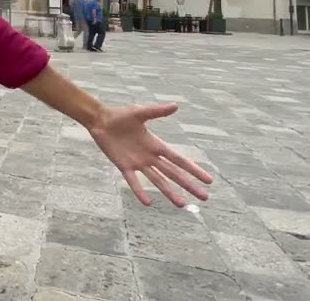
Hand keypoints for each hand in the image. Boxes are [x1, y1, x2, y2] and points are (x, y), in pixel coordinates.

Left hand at [87, 102, 213, 206]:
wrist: (100, 120)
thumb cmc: (121, 115)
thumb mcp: (140, 112)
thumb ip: (157, 111)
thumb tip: (176, 105)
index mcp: (156, 145)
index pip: (179, 160)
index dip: (194, 170)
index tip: (208, 180)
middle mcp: (150, 157)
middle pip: (173, 174)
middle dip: (188, 185)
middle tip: (204, 197)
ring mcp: (138, 163)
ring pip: (157, 180)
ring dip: (169, 192)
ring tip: (181, 204)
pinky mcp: (123, 166)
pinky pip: (133, 181)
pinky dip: (140, 191)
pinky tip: (147, 202)